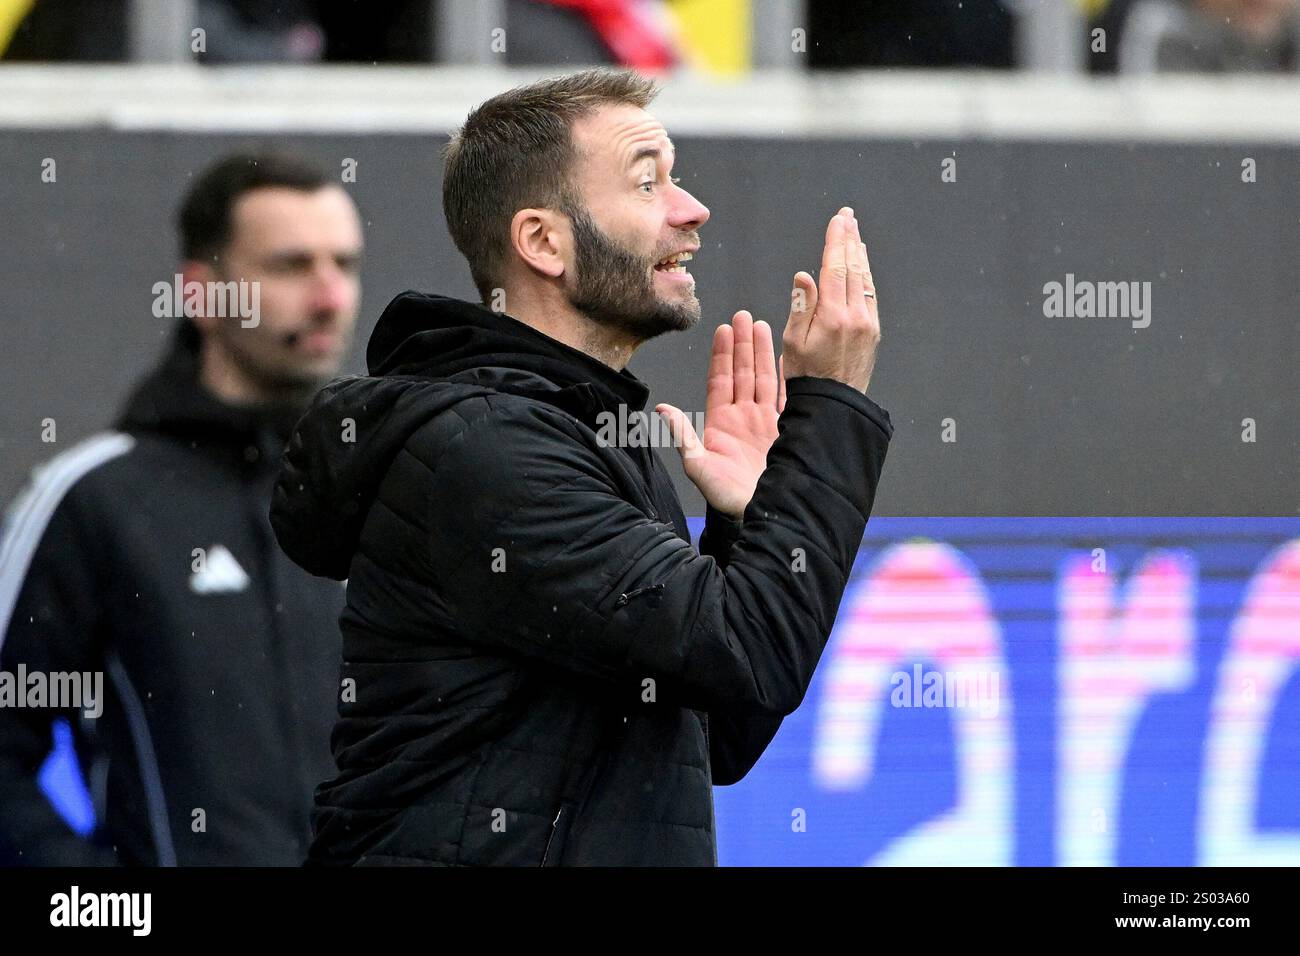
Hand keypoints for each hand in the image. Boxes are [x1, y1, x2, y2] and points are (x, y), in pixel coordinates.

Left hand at [657, 310, 785, 519]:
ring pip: (763, 379)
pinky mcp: (783, 432)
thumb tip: (661, 408)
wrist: (759, 515)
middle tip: (744, 315)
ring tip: (763, 325)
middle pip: (742, 372)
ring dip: (762, 354)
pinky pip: (785, 398)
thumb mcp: (699, 466)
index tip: (724, 329)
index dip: (722, 355)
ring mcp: (763, 424)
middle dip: (742, 344)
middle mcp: (742, 418)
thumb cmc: (725, 496)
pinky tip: (789, 358)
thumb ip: (683, 435)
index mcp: (720, 423)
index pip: (720, 380)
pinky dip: (787, 377)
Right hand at [781, 206, 880, 393]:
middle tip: (848, 218)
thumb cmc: (807, 376)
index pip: (835, 267)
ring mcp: (867, 323)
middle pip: (853, 267)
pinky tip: (862, 266)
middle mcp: (855, 316)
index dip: (836, 241)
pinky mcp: (872, 331)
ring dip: (860, 254)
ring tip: (855, 234)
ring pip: (865, 279)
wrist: (834, 403)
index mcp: (832, 316)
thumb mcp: (793, 342)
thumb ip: (801, 306)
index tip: (837, 221)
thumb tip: (805, 276)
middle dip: (850, 239)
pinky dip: (866, 274)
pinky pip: (870, 294)